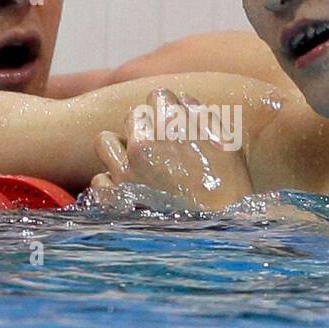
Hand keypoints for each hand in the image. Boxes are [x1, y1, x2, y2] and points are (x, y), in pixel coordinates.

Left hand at [90, 88, 253, 210]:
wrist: (216, 233)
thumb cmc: (228, 188)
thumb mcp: (227, 145)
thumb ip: (203, 116)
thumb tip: (183, 99)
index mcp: (171, 125)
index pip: (158, 95)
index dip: (169, 108)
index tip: (175, 123)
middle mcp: (143, 144)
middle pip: (132, 116)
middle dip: (145, 126)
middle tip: (161, 146)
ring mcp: (126, 172)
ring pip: (104, 141)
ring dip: (119, 148)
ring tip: (136, 162)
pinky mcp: (115, 198)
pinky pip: (100, 179)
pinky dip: (112, 182)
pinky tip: (130, 188)